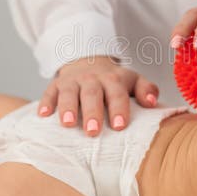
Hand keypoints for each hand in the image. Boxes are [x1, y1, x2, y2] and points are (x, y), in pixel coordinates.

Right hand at [37, 56, 158, 135]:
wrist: (88, 63)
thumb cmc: (114, 82)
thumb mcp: (133, 81)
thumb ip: (147, 90)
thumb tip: (153, 103)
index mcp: (114, 79)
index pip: (118, 93)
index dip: (119, 108)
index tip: (120, 125)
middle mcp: (93, 79)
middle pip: (92, 94)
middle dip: (93, 112)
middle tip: (93, 132)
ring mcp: (73, 82)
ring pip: (69, 93)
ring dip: (68, 108)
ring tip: (68, 124)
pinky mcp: (56, 85)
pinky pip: (49, 92)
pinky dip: (46, 103)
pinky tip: (43, 115)